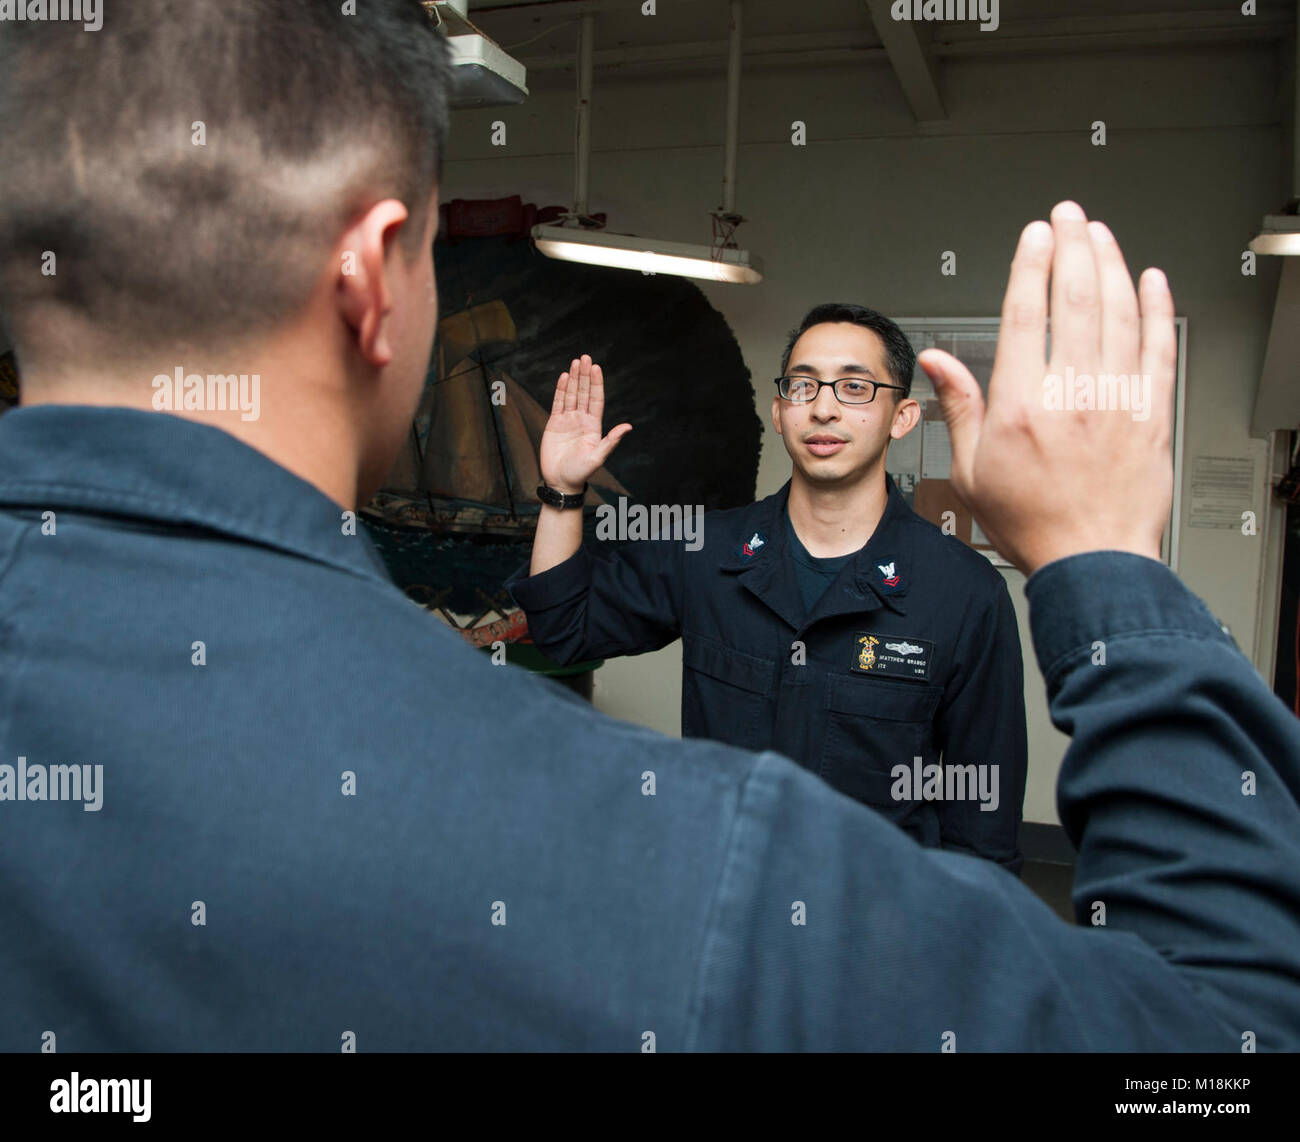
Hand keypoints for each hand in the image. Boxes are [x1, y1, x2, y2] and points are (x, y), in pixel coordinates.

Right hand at [539, 354, 631, 494]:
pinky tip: (564, 378)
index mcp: (594, 426)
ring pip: (572, 395)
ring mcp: (568, 421)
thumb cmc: (580, 473)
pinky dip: (561, 390)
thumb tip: (628, 427)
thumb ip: (611, 441)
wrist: (560, 482)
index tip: (596, 368)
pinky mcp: (554, 424)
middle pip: (584, 393)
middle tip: (585, 357)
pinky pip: (558, 403)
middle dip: (585, 375)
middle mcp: (582, 420)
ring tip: (575, 362)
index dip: (596, 383)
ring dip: (573, 379)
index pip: (596, 399)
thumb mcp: (598, 457)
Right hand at [918, 201, 1174, 576]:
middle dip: (1072, 245)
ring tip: (1101, 235)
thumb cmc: (1034, 523)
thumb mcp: (972, 470)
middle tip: (1069, 216)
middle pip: (1076, 297)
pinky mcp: (1152, 412)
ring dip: (1111, 263)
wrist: (1092, 560)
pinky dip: (1158, 307)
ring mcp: (1117, 399)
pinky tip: (1152, 282)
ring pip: (1120, 311)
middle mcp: (1072, 394)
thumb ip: (960, 407)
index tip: (1035, 236)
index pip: (1027, 312)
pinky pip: (1160, 345)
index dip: (1032, 263)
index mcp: (1022, 405)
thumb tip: (939, 364)